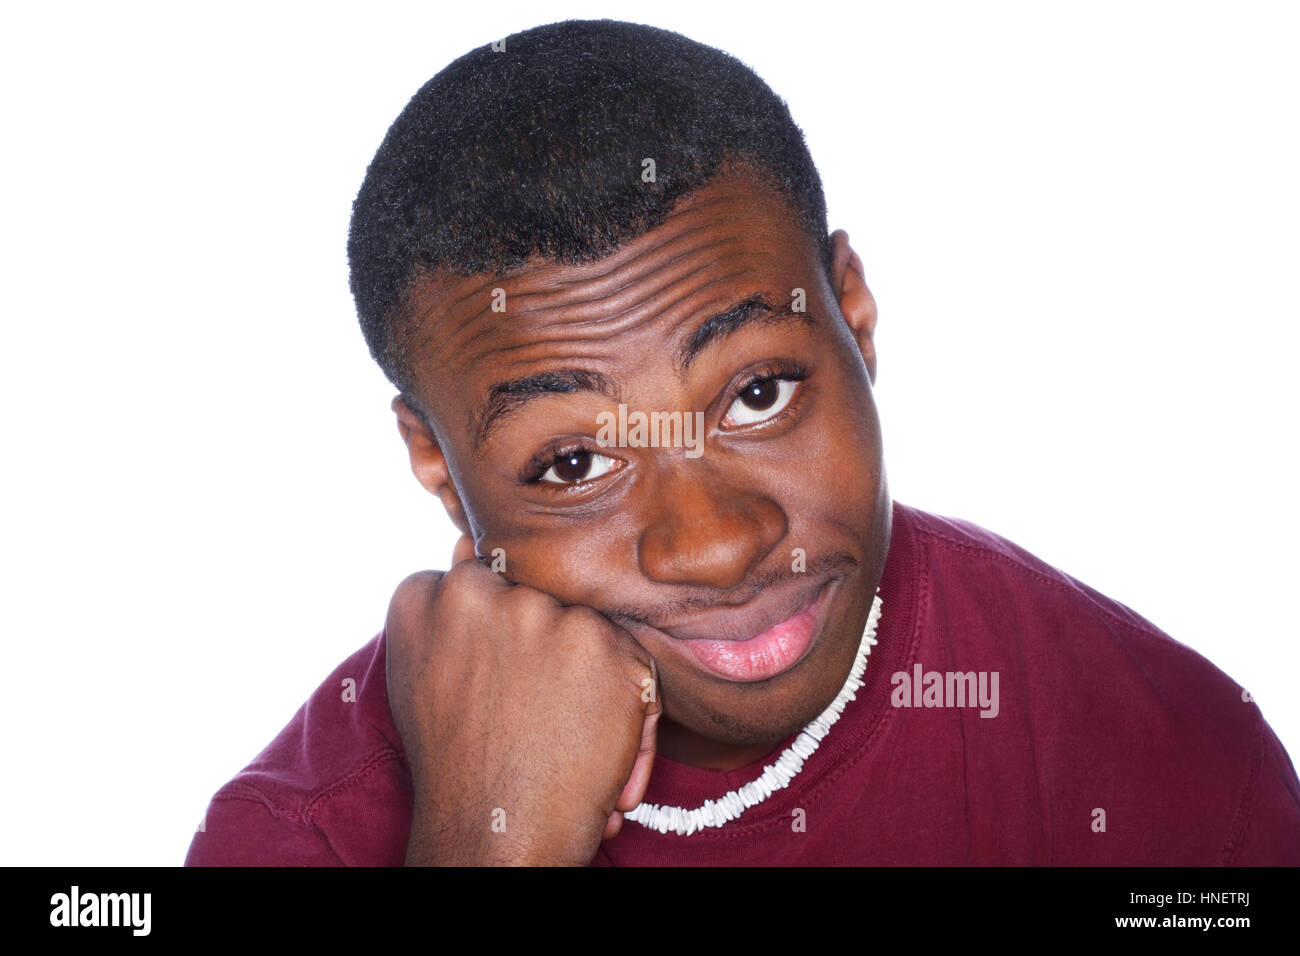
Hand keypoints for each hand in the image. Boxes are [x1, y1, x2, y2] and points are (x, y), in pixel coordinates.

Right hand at [386, 536, 660, 865]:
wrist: (495, 836)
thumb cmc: (459, 763)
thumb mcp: (425, 672)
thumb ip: (447, 604)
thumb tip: (467, 540)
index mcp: (427, 594)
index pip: (482, 580)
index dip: (499, 638)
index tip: (494, 683)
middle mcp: (479, 592)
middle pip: (536, 600)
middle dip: (543, 653)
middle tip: (526, 716)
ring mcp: (541, 613)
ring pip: (584, 626)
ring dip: (586, 679)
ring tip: (556, 735)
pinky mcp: (600, 642)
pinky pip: (631, 660)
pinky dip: (630, 708)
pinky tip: (594, 747)